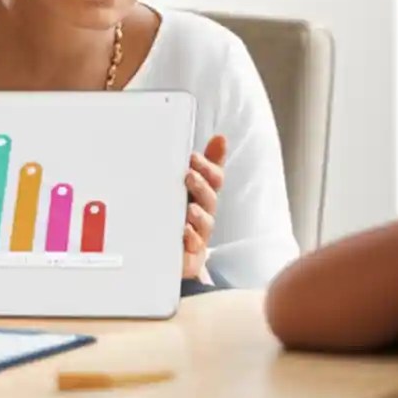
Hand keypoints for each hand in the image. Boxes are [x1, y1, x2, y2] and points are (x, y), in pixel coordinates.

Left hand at [184, 135, 225, 280]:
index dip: (207, 168)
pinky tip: (184, 232)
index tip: (194, 158)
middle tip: (189, 175)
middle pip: (209, 199)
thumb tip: (221, 138)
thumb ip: (204, 167)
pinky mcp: (191, 254)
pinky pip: (193, 246)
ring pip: (204, 223)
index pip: (213, 179)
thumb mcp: (188, 190)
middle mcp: (204, 214)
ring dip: (198, 214)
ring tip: (190, 209)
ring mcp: (199, 235)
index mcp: (203, 197)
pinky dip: (190, 238)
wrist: (176, 259)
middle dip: (200, 186)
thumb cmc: (182, 219)